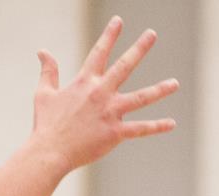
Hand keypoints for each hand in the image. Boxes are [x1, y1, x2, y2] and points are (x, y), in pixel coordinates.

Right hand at [27, 17, 179, 174]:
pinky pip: (140, 129)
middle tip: (152, 34)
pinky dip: (157, 126)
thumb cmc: (47, 123)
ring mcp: (110, 112)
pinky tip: (172, 123)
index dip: (109, 35)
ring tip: (175, 83)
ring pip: (141, 98)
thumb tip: (43, 51)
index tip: (119, 21)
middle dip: (139, 48)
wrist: (50, 150)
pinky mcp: (115, 133)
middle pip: (124, 66)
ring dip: (159, 90)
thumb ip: (48, 70)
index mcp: (84, 82)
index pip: (99, 52)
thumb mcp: (44, 92)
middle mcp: (100, 93)